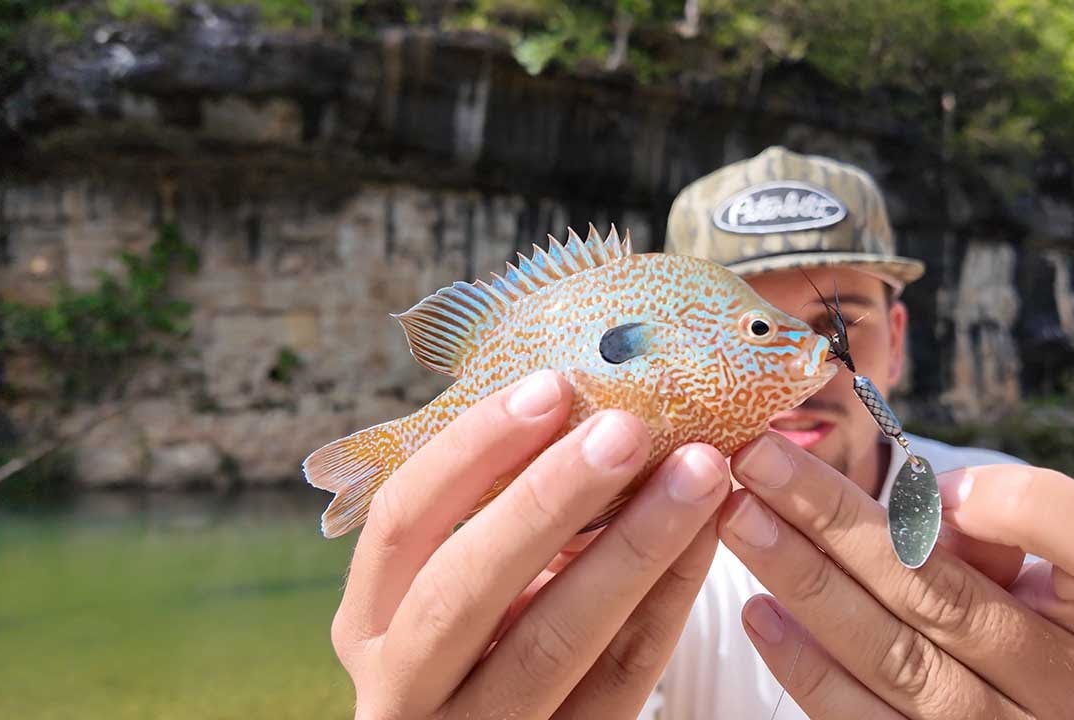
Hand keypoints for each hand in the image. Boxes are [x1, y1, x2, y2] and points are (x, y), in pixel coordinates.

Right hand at [331, 370, 728, 719]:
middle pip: (464, 587)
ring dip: (635, 546)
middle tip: (628, 428)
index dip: (472, 450)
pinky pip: (623, 678)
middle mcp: (404, 686)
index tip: (549, 385)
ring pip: (553, 641)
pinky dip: (668, 601)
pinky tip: (704, 537)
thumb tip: (589, 402)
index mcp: (370, 622)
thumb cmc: (486, 642)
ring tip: (699, 472)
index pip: (402, 523)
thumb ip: (498, 514)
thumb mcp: (462, 585)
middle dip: (549, 498)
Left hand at [720, 432, 1073, 718]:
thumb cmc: (1013, 636)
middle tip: (758, 460)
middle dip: (838, 519)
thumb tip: (923, 503)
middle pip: (949, 596)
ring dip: (805, 582)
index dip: (1028, 508)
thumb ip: (996, 539)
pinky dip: (807, 667)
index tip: (938, 481)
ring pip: (894, 658)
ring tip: (740, 521)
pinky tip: (758, 612)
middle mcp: (1071, 694)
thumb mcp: (1032, 589)